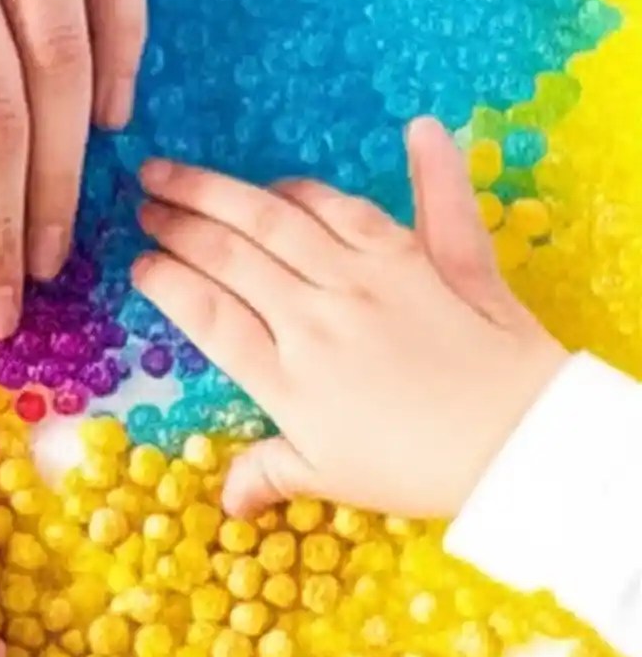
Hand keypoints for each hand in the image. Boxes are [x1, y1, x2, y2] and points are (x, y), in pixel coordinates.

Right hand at [131, 116, 568, 518]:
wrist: (518, 441)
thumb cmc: (417, 467)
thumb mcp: (331, 477)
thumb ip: (270, 473)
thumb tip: (227, 500)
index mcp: (287, 376)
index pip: (207, 313)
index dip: (166, 281)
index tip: (138, 263)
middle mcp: (316, 315)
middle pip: (231, 254)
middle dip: (178, 220)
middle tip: (145, 196)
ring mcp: (367, 277)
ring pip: (281, 219)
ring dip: (224, 191)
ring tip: (183, 173)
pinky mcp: (421, 253)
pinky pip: (370, 206)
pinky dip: (344, 181)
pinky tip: (332, 155)